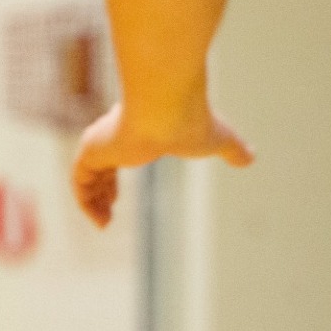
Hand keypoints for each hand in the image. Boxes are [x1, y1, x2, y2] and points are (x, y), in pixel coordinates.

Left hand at [71, 99, 253, 225]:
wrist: (169, 107)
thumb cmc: (192, 120)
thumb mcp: (217, 140)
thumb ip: (231, 149)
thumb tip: (251, 157)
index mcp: (137, 128)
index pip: (118, 150)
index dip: (115, 173)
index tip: (115, 195)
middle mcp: (113, 134)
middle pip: (99, 165)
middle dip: (102, 189)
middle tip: (109, 209)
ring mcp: (100, 141)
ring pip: (86, 175)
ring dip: (92, 200)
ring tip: (103, 223)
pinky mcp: (91, 150)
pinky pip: (79, 182)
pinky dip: (85, 202)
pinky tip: (100, 221)